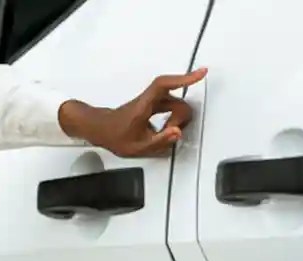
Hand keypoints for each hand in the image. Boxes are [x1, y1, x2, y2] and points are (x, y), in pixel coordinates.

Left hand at [58, 67, 207, 157]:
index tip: (201, 73)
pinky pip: (171, 106)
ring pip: (175, 104)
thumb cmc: (116, 136)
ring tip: (165, 133)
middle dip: (179, 118)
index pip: (164, 85)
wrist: (101, 128)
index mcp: (144, 105)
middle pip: (177, 101)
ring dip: (176, 120)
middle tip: (168, 133)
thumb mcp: (138, 146)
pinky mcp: (153, 106)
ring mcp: (152, 102)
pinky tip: (172, 127)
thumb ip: (160, 141)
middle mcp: (150, 99)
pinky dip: (175, 116)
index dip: (183, 79)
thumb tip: (178, 133)